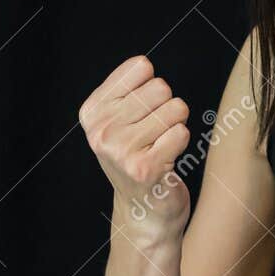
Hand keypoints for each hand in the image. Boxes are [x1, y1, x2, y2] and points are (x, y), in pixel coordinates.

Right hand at [78, 55, 191, 242]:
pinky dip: (182, 145)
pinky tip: (167, 160)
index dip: (152, 87)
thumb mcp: (120, 119)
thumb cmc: (139, 157)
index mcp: (93, 112)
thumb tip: (144, 65)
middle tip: (156, 133)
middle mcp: (101, 130)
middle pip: (161, 87)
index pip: (141, 67)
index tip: (142, 112)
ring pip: (175, 108)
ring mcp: (121, 150)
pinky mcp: (145, 168)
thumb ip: (128, 88)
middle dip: (167, 107)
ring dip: (176, 126)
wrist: (145, 210)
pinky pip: (182, 133)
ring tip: (161, 146)